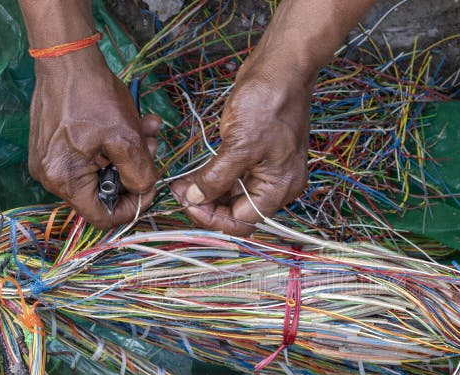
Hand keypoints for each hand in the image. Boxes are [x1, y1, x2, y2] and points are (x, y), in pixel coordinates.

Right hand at [28, 46, 160, 227]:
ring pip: (100, 171)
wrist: (67, 57)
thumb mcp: (126, 138)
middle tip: (153, 150)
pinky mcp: (54, 144)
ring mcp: (50, 160)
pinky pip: (90, 155)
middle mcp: (51, 176)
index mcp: (64, 180)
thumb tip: (143, 190)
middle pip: (102, 193)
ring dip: (129, 154)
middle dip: (133, 173)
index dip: (131, 208)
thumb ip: (139, 173)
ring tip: (148, 130)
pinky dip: (114, 143)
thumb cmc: (92, 95)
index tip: (150, 188)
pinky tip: (134, 122)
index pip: (101, 217)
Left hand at [170, 57, 311, 235]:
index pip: (242, 221)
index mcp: (280, 189)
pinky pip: (232, 177)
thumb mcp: (239, 145)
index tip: (187, 203)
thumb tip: (195, 199)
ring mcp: (266, 170)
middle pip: (237, 212)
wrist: (280, 68)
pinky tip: (192, 175)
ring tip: (180, 184)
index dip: (213, 217)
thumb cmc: (268, 103)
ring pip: (232, 195)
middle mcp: (276, 185)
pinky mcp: (255, 155)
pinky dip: (212, 179)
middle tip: (179, 193)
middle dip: (206, 205)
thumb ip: (216, 178)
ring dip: (206, 193)